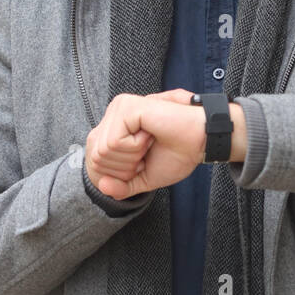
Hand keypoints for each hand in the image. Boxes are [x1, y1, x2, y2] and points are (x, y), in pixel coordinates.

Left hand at [85, 89, 205, 200]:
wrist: (200, 141)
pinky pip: (114, 142)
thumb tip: (102, 186)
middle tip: (147, 152)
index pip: (94, 160)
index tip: (143, 162)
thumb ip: (122, 186)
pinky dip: (134, 148)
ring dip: (131, 157)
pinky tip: (150, 135)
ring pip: (103, 151)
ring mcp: (119, 108)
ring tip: (149, 142)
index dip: (119, 173)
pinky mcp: (126, 107)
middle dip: (124, 167)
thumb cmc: (177, 153)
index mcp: (114, 128)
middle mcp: (113, 114)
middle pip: (96, 158)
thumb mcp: (143, 178)